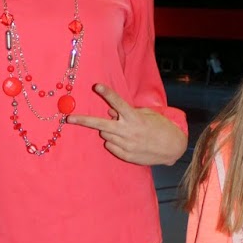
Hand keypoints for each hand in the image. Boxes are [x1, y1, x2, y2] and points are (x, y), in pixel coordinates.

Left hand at [68, 83, 186, 164]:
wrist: (172, 148)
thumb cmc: (160, 127)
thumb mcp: (146, 115)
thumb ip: (126, 113)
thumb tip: (110, 112)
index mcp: (134, 118)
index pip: (118, 103)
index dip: (107, 94)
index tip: (96, 86)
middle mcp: (128, 131)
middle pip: (100, 125)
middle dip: (83, 121)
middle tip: (70, 118)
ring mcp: (126, 145)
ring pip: (105, 135)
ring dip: (109, 131)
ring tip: (123, 131)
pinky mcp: (126, 156)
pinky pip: (111, 146)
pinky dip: (114, 142)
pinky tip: (126, 141)